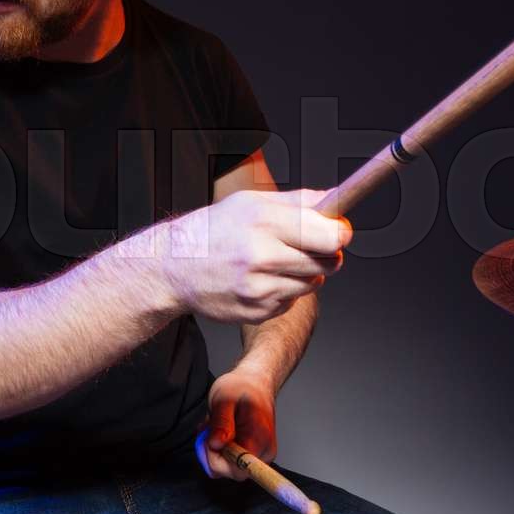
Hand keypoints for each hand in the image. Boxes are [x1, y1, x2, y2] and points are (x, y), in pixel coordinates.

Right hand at [164, 189, 349, 323]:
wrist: (173, 267)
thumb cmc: (213, 231)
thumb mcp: (251, 202)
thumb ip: (298, 202)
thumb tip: (335, 200)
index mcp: (263, 221)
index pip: (328, 235)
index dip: (339, 234)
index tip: (339, 231)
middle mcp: (261, 256)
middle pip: (327, 263)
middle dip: (326, 254)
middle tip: (311, 246)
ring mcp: (258, 288)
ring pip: (311, 284)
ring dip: (304, 274)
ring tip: (275, 261)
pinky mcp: (256, 312)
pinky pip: (291, 303)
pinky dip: (284, 292)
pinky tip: (260, 279)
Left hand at [195, 366, 278, 479]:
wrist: (256, 384)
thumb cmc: (242, 388)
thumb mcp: (224, 398)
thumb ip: (221, 422)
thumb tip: (217, 445)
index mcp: (259, 440)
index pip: (237, 470)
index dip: (217, 460)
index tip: (210, 440)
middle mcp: (264, 453)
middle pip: (230, 471)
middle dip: (212, 452)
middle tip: (208, 429)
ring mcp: (259, 457)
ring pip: (226, 467)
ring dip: (213, 449)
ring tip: (214, 427)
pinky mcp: (251, 456)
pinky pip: (229, 462)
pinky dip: (218, 449)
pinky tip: (219, 431)